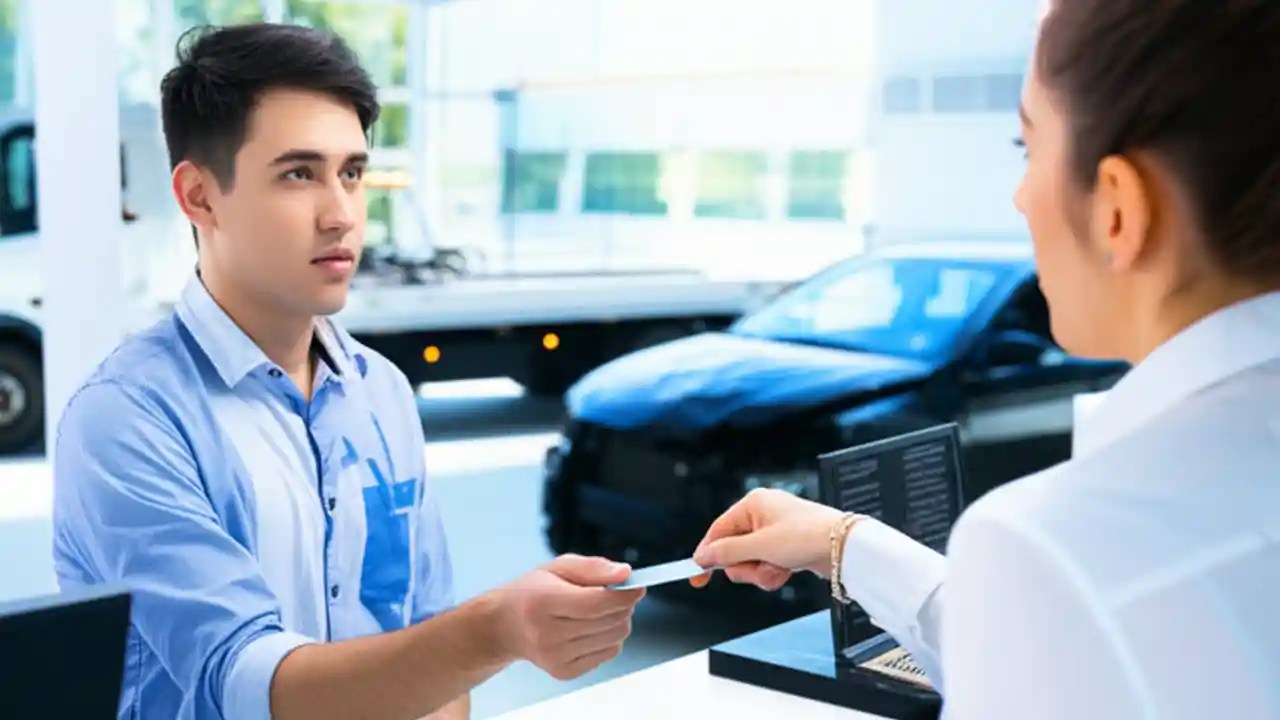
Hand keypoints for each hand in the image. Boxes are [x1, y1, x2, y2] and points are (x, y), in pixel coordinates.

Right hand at [491, 554, 643, 680]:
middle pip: (609, 622)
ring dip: (619, 621)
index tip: (638, 585)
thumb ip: (594, 567)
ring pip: (614, 638)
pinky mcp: (564, 672)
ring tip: (603, 610)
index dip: (624, 594)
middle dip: (624, 605)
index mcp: (543, 602)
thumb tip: (626, 573)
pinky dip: (609, 638)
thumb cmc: (534, 591)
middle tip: (618, 594)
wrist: (505, 625)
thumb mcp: (559, 567)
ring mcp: (554, 657)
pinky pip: (608, 653)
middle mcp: (546, 634)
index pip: (596, 603)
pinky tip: (592, 628)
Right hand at [690, 488, 844, 590]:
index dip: (707, 555)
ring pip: (751, 561)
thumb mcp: (759, 546)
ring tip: (779, 569)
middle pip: (734, 550)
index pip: (718, 531)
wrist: (845, 547)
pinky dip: (774, 572)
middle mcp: (763, 514)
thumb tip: (702, 557)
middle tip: (759, 568)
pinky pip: (767, 564)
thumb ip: (726, 553)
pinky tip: (788, 571)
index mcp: (753, 504)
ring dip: (761, 572)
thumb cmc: (805, 537)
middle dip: (746, 566)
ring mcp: (776, 531)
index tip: (697, 578)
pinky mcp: (787, 546)